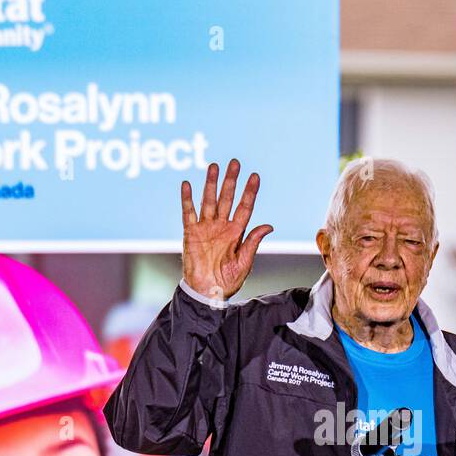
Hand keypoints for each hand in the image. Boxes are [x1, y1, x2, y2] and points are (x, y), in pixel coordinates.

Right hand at [180, 158, 273, 301]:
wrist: (207, 293)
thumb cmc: (227, 281)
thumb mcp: (244, 263)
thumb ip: (253, 242)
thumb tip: (269, 225)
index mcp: (236, 233)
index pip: (244, 207)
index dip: (250, 192)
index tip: (255, 176)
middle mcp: (221, 227)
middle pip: (227, 198)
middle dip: (231, 181)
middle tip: (235, 163)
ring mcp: (206, 228)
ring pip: (209, 200)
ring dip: (211, 184)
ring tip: (214, 166)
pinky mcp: (191, 233)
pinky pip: (188, 213)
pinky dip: (187, 199)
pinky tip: (187, 184)